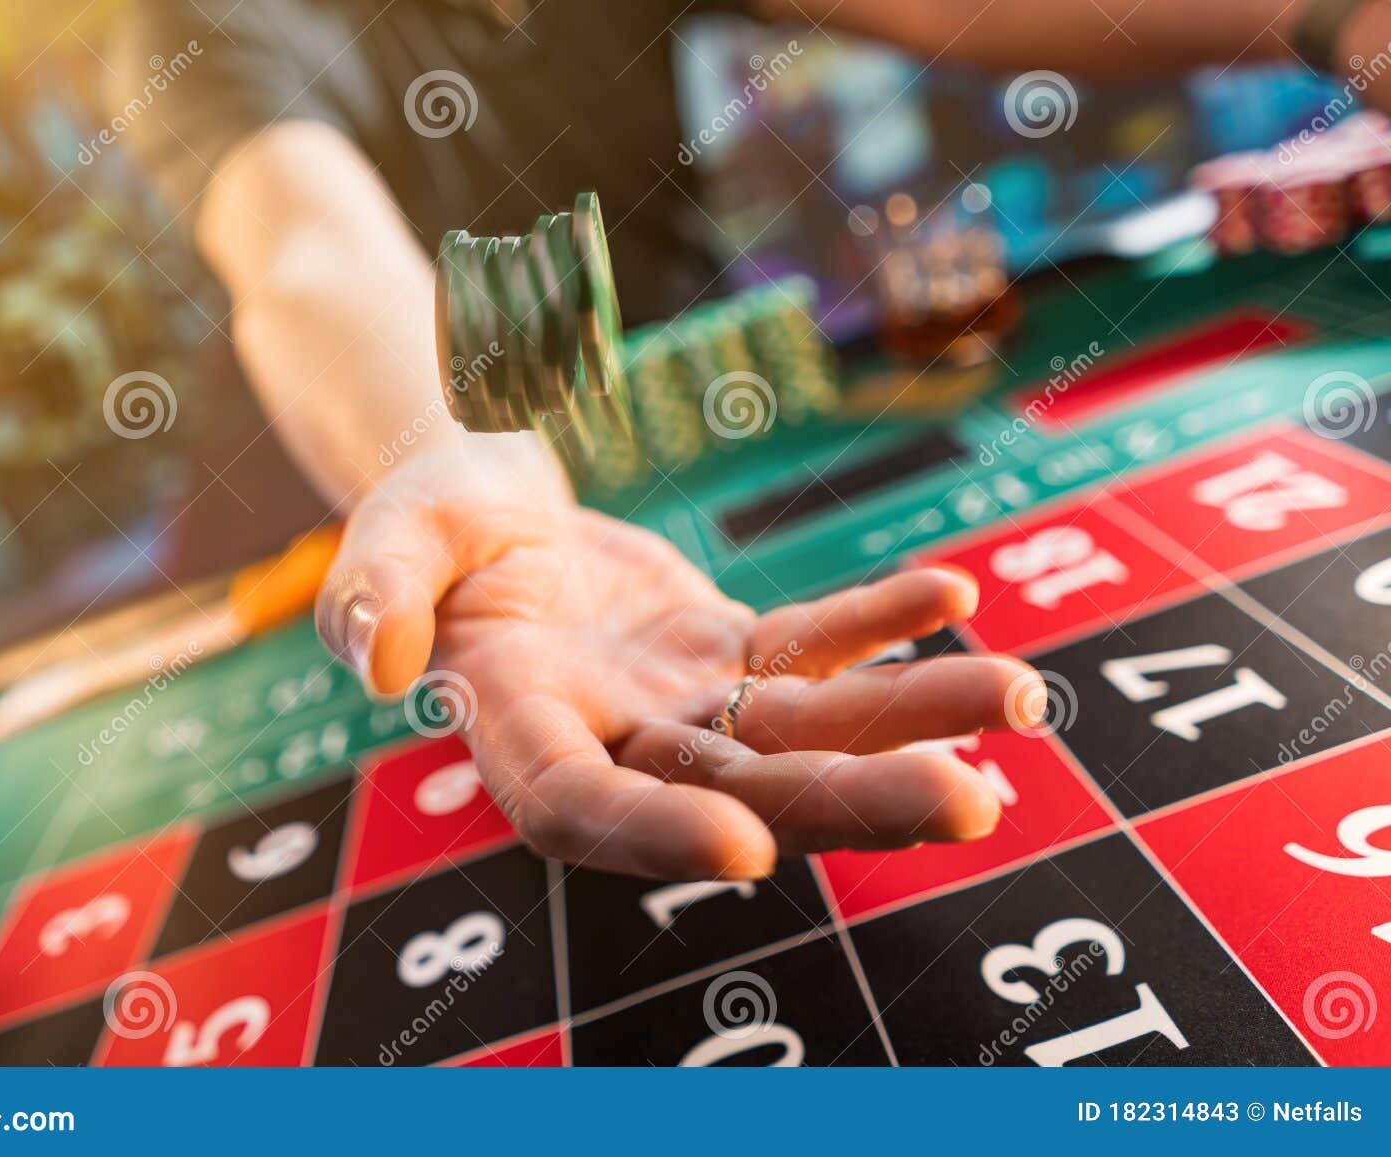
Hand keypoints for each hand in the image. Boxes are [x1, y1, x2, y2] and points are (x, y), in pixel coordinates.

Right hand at [317, 439, 1044, 880]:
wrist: (484, 512)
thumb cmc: (423, 525)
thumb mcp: (386, 538)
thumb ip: (377, 594)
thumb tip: (386, 659)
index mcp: (523, 732)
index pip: (584, 809)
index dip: (656, 835)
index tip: (747, 850)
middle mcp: (619, 741)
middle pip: (738, 788)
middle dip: (850, 799)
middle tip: (971, 805)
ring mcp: (685, 704)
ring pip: (803, 727)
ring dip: (911, 719)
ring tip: (1026, 701)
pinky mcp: (728, 654)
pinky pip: (810, 645)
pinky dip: (877, 624)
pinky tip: (953, 596)